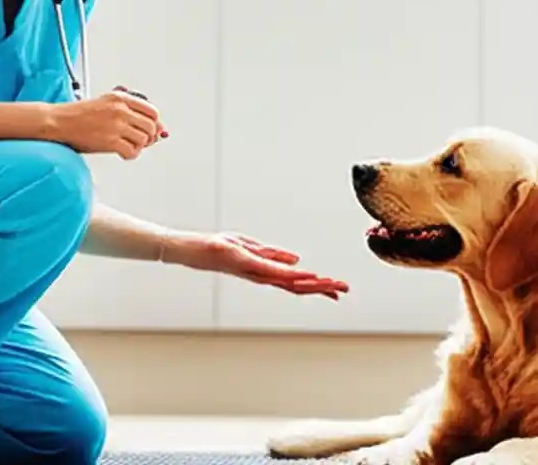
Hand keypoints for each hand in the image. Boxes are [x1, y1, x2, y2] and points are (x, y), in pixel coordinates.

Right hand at [48, 89, 162, 158]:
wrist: (58, 122)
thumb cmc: (78, 115)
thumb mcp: (105, 104)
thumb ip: (127, 111)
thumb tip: (150, 126)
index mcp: (120, 98)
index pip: (152, 111)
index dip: (155, 123)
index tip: (153, 130)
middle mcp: (120, 110)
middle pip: (151, 126)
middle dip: (149, 137)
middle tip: (141, 142)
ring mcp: (116, 125)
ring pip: (143, 139)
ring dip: (138, 146)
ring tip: (128, 146)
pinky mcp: (110, 141)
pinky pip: (132, 151)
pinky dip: (130, 155)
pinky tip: (123, 153)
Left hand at [165, 231, 349, 299]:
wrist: (193, 251)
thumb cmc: (217, 248)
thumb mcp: (250, 247)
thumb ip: (273, 254)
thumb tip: (297, 260)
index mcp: (265, 273)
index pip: (296, 282)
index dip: (317, 286)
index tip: (337, 290)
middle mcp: (262, 276)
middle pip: (297, 286)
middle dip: (322, 288)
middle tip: (344, 290)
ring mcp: (255, 272)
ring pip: (289, 282)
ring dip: (313, 284)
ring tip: (333, 285)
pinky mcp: (246, 263)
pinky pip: (273, 271)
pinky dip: (292, 275)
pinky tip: (306, 275)